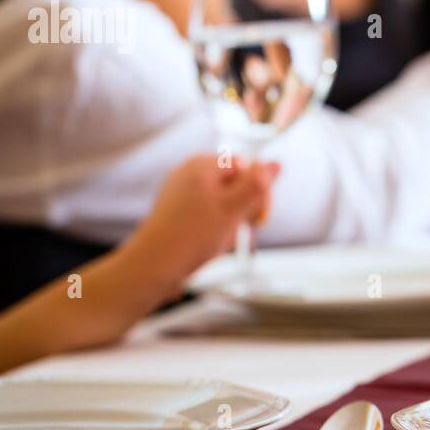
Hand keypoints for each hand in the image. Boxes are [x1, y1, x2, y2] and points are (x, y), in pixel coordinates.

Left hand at [123, 155, 279, 289]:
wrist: (153, 265)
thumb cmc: (190, 237)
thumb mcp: (233, 209)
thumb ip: (257, 185)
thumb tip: (276, 164)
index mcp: (203, 165)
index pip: (247, 168)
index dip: (258, 192)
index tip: (258, 216)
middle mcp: (191, 174)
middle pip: (237, 185)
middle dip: (245, 209)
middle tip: (242, 229)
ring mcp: (184, 192)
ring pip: (225, 203)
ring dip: (232, 222)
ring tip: (222, 239)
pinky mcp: (179, 211)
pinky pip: (210, 215)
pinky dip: (217, 229)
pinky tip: (211, 242)